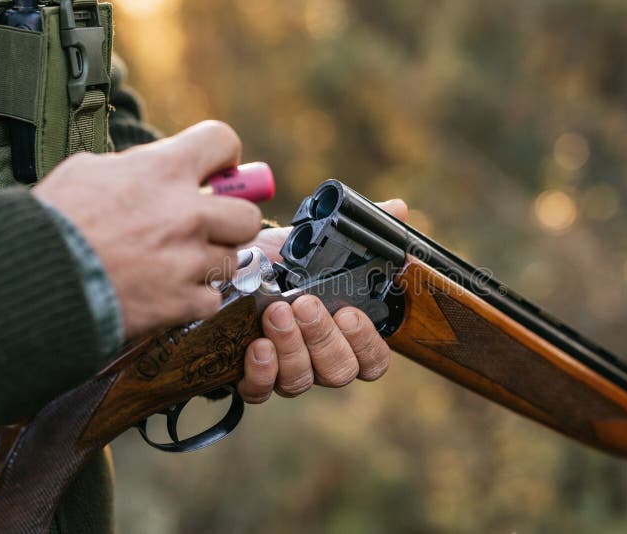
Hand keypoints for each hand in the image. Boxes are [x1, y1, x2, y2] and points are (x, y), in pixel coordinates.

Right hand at [33, 121, 261, 338]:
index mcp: (162, 171)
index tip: (219, 170)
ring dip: (210, 261)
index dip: (223, 156)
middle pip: (247, 214)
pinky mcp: (182, 302)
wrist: (34, 280)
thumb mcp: (89, 170)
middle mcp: (185, 214)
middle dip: (231, 220)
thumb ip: (136, 167)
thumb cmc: (53, 222)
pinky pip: (212, 298)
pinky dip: (193, 298)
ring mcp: (188, 261)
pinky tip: (167, 292)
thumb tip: (159, 169)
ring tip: (175, 263)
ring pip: (232, 259)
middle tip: (208, 226)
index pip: (222, 141)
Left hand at [237, 199, 408, 402]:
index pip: (373, 360)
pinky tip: (257, 345)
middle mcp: (320, 358)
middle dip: (323, 338)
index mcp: (345, 334)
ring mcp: (287, 371)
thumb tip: (398, 209)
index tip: (350, 314)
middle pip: (339, 371)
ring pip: (302, 380)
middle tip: (305, 304)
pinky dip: (262, 372)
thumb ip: (360, 232)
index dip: (367, 344)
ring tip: (275, 311)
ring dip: (291, 346)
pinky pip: (262, 391)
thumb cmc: (279, 259)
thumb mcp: (316, 241)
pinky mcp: (251, 378)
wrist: (228, 267)